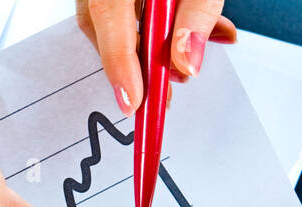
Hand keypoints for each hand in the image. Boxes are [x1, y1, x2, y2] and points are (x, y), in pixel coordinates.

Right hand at [77, 1, 237, 112]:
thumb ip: (198, 11)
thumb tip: (187, 62)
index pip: (110, 13)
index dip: (119, 62)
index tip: (133, 101)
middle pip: (103, 19)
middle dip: (134, 61)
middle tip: (159, 94)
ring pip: (109, 13)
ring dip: (143, 44)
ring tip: (177, 63)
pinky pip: (119, 2)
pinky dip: (147, 23)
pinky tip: (179, 34)